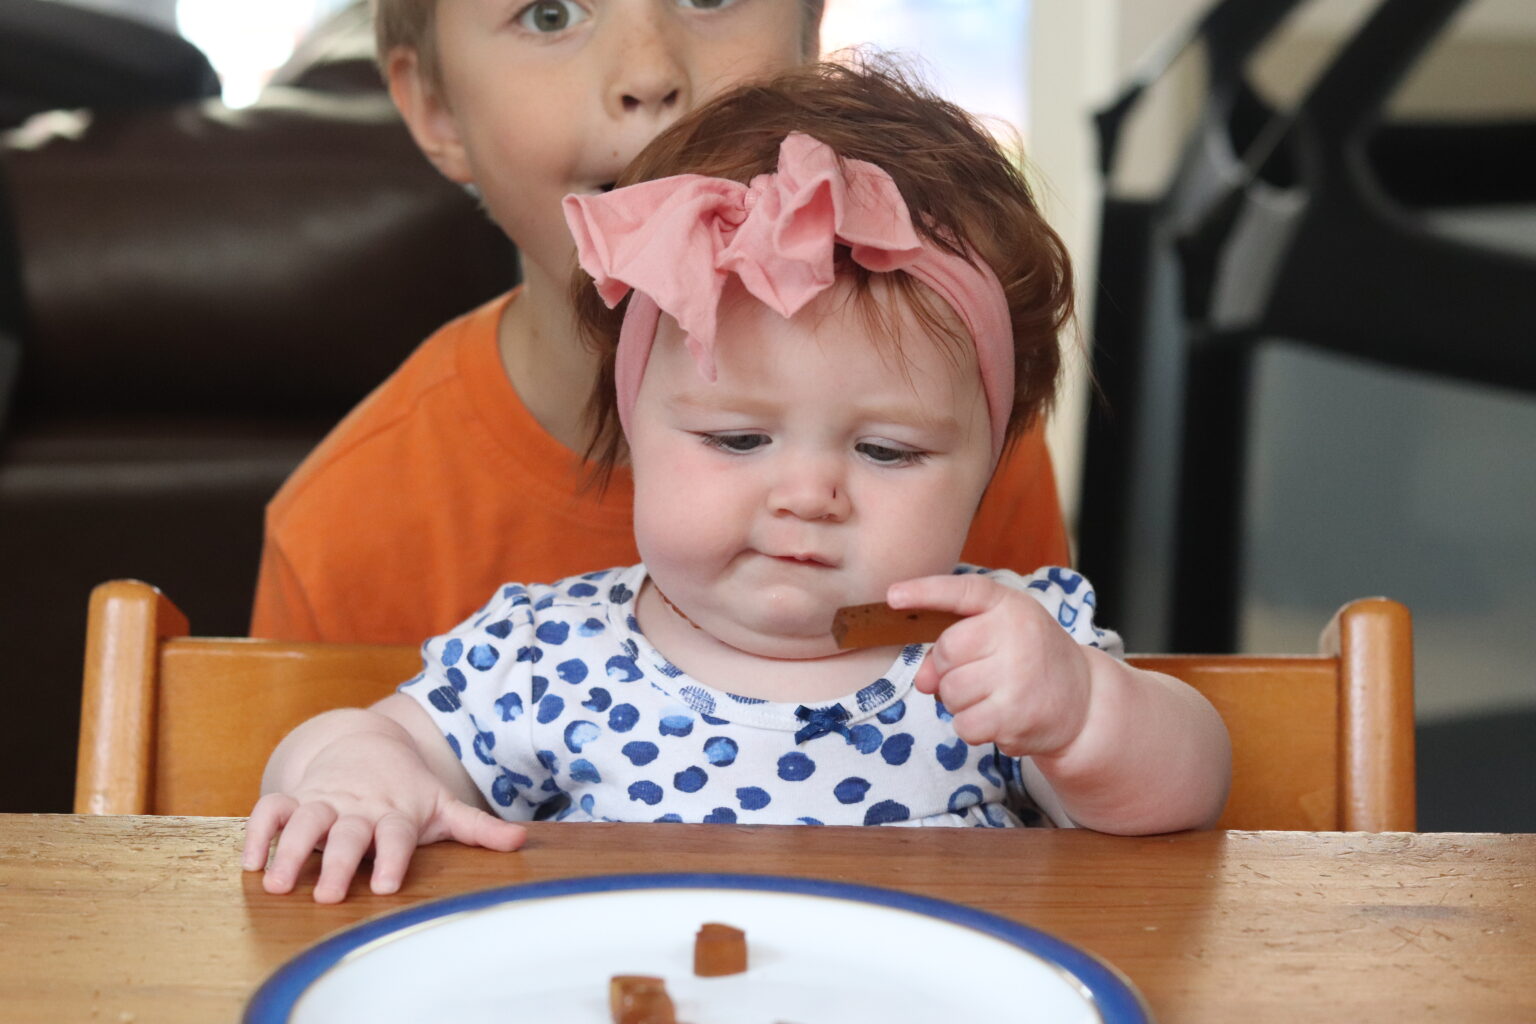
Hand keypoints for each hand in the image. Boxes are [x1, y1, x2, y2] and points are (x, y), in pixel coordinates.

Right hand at [242, 727, 525, 903]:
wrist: (367, 742)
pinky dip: (258, 830)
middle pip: (348, 833)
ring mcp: (325, 801)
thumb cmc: (408, 789)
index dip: (391, 858)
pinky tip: (250, 860)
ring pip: (305, 820)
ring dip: (291, 850)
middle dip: (337, 862)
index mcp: (396, 813)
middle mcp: (359, 808)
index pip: (396, 836)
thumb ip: (477, 826)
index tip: (384, 886)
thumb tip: (522, 841)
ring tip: (279, 884)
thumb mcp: (442, 806)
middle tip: (327, 895)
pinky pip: (270, 809)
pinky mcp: (296, 797)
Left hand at [889, 574, 1091, 757]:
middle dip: (948, 669)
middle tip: (978, 674)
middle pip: (944, 653)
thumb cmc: (1032, 660)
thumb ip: (954, 645)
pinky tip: (998, 717)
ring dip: (960, 701)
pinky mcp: (1015, 717)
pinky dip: (971, 726)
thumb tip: (922, 680)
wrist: (1085, 701)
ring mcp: (1017, 677)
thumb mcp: (1000, 635)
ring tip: (993, 695)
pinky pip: (963, 724)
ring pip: (950, 692)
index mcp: (1011, 607)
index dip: (924, 592)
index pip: (962, 592)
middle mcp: (1016, 636)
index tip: (893, 596)